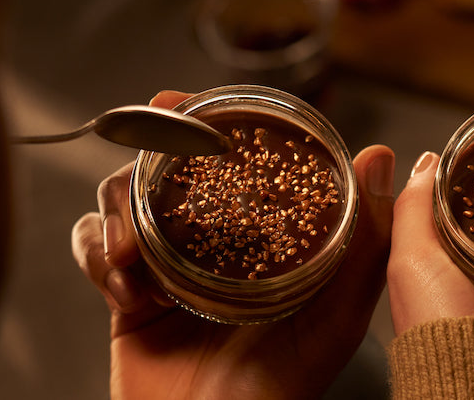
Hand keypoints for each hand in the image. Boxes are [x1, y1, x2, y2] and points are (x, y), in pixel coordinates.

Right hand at [71, 91, 394, 398]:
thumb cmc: (280, 391)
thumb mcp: (337, 315)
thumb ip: (364, 242)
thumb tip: (382, 156)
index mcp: (260, 242)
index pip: (234, 166)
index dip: (211, 127)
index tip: (192, 102)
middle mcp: (212, 247)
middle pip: (170, 170)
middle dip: (153, 147)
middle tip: (150, 130)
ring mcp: (165, 268)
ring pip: (123, 201)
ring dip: (122, 211)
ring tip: (135, 251)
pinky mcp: (123, 296)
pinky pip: (91, 249)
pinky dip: (97, 254)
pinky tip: (125, 287)